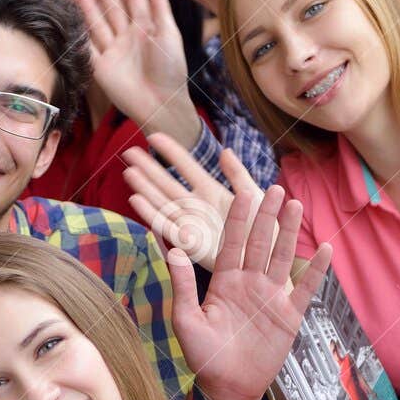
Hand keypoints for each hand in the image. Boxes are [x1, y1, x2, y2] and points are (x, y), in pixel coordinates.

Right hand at [80, 0, 199, 147]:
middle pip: (115, 12)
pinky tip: (73, 19)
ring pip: (99, 26)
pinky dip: (80, 34)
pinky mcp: (100, 67)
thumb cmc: (170, 69)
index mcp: (147, 30)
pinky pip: (88, 47)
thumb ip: (161, 10)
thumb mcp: (169, 35)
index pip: (137, 3)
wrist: (159, 103)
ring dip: (91, 10)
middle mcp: (128, 39)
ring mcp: (114, 52)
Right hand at [124, 133, 263, 268]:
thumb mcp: (255, 195)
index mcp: (211, 191)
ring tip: (129, 172)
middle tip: (129, 152)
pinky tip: (136, 199)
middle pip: (166, 183)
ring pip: (161, 202)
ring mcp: (191, 224)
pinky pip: (166, 227)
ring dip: (145, 188)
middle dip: (148, 168)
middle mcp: (197, 206)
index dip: (171, 151)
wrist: (270, 263)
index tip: (154, 136)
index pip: (186, 166)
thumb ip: (238, 174)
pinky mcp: (190, 244)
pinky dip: (151, 214)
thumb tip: (224, 150)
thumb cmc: (266, 231)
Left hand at [167, 184, 332, 399]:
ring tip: (295, 206)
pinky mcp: (289, 315)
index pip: (232, 244)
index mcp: (224, 283)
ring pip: (282, 257)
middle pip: (260, 243)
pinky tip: (324, 248)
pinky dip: (316, 269)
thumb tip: (171, 249)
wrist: (227, 388)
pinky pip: (305, 288)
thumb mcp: (185, 321)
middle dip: (266, 216)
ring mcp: (271, 297)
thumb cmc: (203, 357)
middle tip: (274, 189)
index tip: (243, 194)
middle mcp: (249, 284)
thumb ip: (182, 286)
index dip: (238, 219)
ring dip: (289, 232)